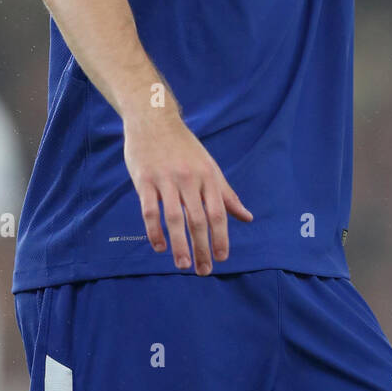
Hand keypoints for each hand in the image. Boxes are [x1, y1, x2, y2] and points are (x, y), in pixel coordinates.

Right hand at [123, 110, 252, 274]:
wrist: (154, 120)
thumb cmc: (184, 147)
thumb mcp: (210, 167)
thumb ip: (226, 195)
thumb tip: (247, 217)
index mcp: (208, 176)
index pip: (218, 213)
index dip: (220, 237)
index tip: (222, 258)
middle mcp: (189, 179)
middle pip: (198, 219)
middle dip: (202, 247)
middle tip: (203, 270)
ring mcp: (166, 180)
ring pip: (174, 218)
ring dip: (179, 245)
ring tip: (183, 265)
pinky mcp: (144, 180)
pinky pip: (149, 210)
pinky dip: (154, 231)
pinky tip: (159, 247)